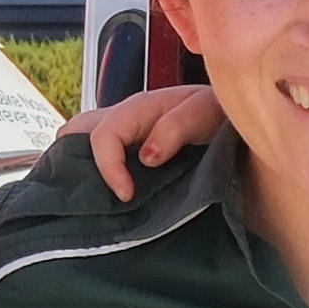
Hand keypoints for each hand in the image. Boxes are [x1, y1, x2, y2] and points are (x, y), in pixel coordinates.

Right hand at [81, 80, 223, 197]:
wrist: (236, 116)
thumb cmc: (220, 112)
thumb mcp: (204, 113)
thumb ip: (174, 130)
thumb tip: (146, 157)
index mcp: (138, 108)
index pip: (104, 136)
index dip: (108, 167)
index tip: (126, 196)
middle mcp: (123, 119)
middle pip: (75, 133)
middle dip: (72, 162)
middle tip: (91, 196)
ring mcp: (123, 135)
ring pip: (81, 145)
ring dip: (82, 170)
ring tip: (95, 199)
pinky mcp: (129, 150)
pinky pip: (101, 159)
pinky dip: (96, 176)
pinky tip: (108, 197)